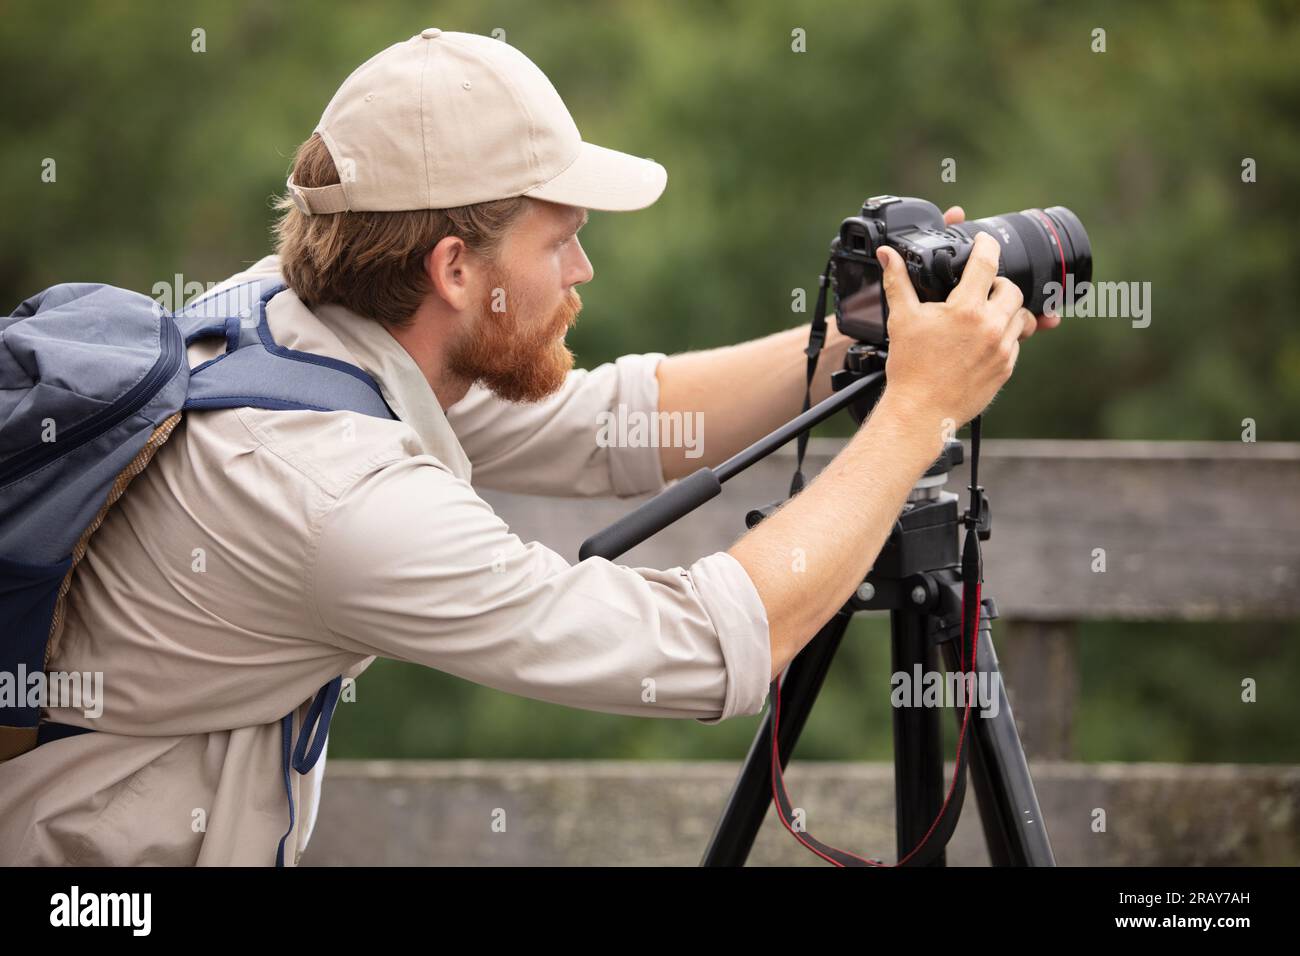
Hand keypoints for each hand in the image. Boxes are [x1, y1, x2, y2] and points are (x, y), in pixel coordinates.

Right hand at [877, 231, 1025, 429]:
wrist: (921, 412)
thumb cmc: (910, 368)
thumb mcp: (902, 319)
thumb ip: (897, 282)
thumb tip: (886, 255)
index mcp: (965, 309)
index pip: (987, 262)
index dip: (987, 245)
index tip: (984, 242)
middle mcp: (990, 326)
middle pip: (1012, 289)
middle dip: (998, 285)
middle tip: (981, 290)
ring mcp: (1002, 349)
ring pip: (1021, 316)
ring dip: (1006, 311)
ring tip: (984, 316)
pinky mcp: (1006, 368)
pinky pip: (1016, 343)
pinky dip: (1005, 337)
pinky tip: (983, 341)